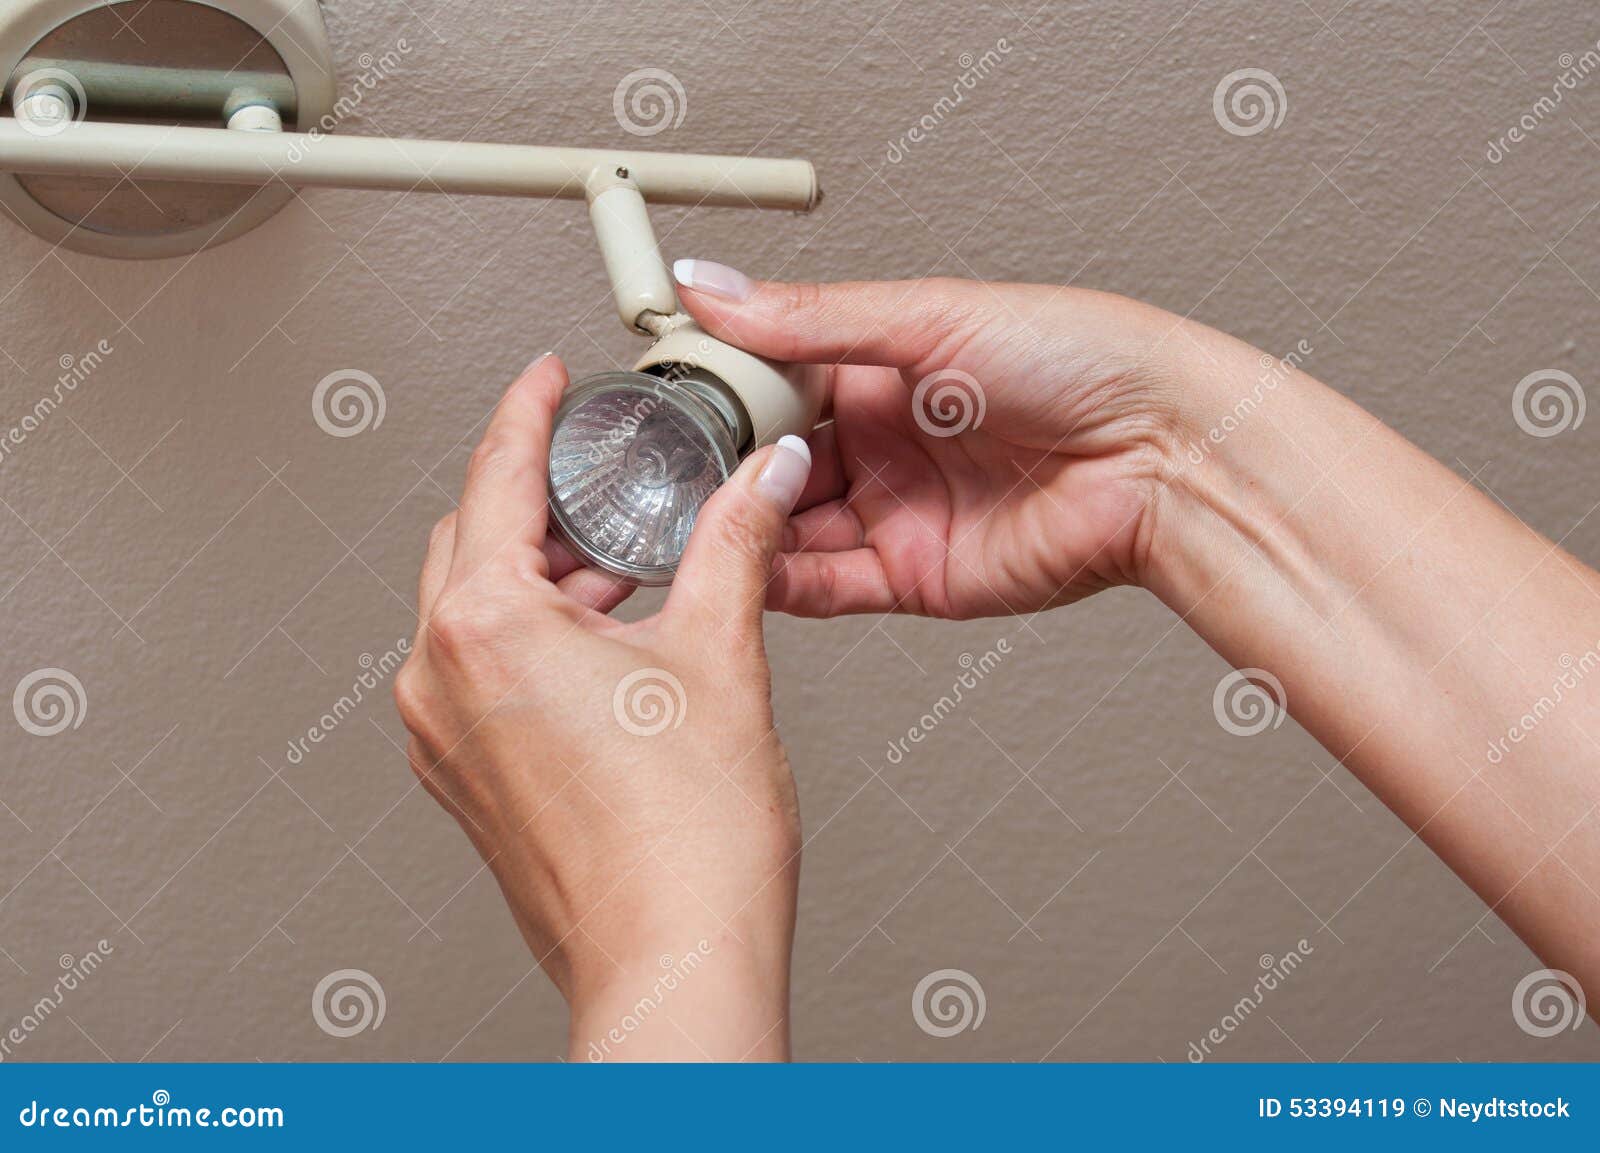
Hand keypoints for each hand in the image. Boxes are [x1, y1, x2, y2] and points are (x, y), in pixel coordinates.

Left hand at [393, 355, 813, 1060]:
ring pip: (471, 609)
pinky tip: (601, 640)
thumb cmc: (687, 844)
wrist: (675, 962)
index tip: (544, 381)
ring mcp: (444, 739)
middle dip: (534, 495)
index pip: (496, 477)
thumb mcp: (722, 656)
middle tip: (600, 472)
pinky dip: (526, 633)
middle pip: (470, 539)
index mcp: (486, 630)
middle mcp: (440, 681)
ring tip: (622, 562)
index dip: (527, 413)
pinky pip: (477, 670)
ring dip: (537, 570)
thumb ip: (735, 544)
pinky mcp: (466, 779)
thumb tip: (764, 482)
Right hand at [671, 262, 1204, 617]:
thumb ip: (811, 318)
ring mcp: (894, 511)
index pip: (772, 382)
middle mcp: (882, 442)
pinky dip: (777, 580)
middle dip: (718, 470)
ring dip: (738, 529)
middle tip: (658, 471)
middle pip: (770, 462)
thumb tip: (711, 286)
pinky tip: (736, 566)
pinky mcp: (912, 575)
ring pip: (787, 528)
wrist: (1162, 454)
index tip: (661, 395)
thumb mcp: (929, 316)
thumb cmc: (1081, 359)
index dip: (718, 393)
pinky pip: (826, 585)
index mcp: (881, 368)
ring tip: (684, 523)